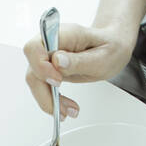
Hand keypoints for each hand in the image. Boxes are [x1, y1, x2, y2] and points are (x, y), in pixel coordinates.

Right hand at [22, 21, 136, 118]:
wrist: (112, 46)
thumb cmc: (110, 47)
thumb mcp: (103, 56)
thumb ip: (80, 60)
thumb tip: (57, 61)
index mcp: (65, 34)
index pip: (35, 47)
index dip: (40, 66)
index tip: (57, 81)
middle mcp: (52, 43)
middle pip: (33, 69)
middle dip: (45, 93)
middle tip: (63, 108)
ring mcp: (49, 56)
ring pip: (35, 81)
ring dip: (48, 100)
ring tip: (68, 111)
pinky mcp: (49, 68)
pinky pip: (42, 86)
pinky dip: (51, 100)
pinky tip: (64, 108)